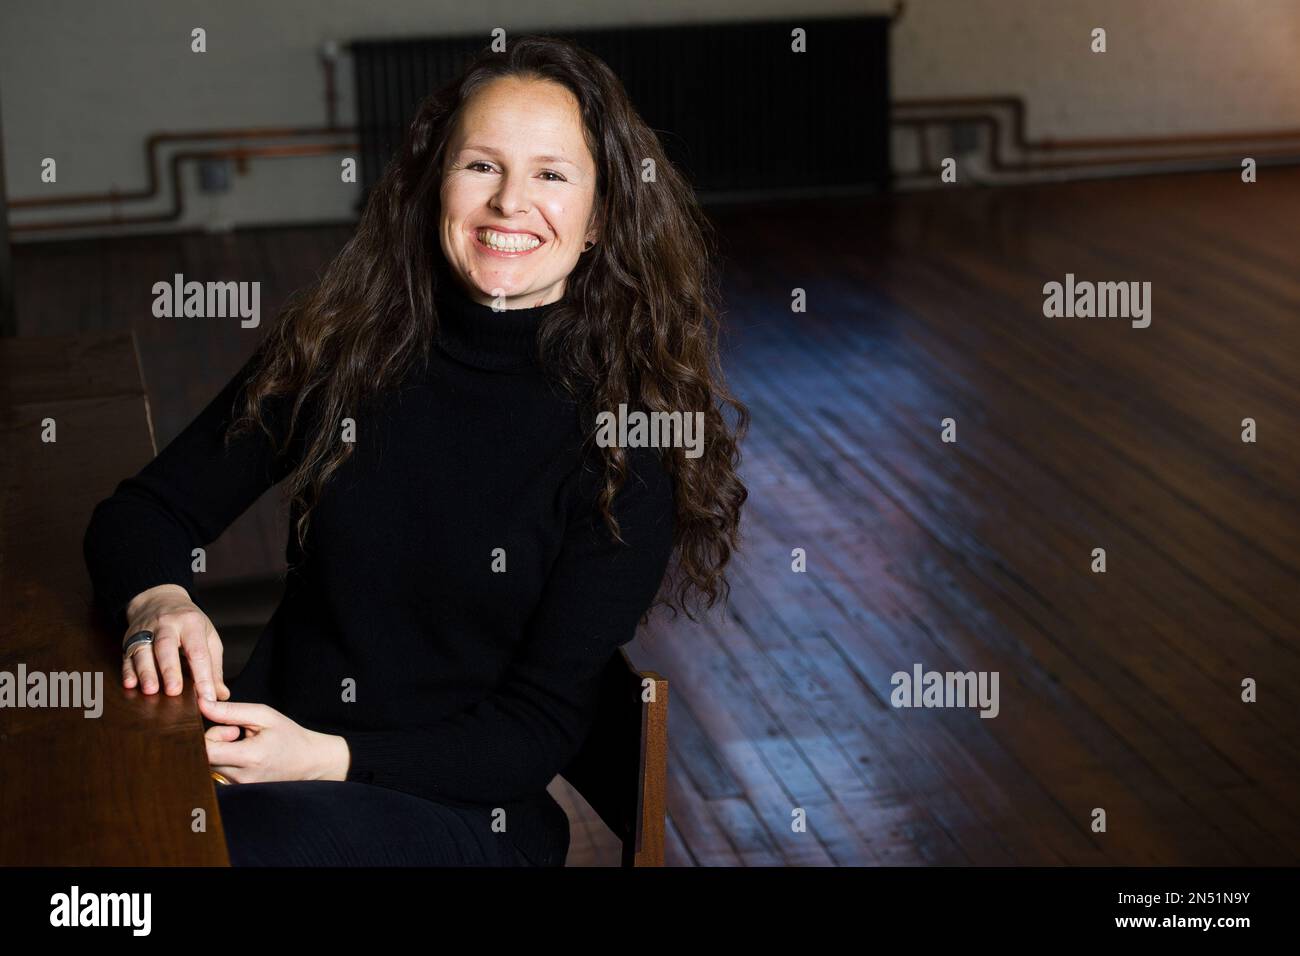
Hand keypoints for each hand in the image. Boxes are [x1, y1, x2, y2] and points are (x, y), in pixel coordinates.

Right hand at [122, 583, 228, 701]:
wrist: (160, 599)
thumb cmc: (189, 623)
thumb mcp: (208, 637)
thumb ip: (214, 667)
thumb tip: (220, 694)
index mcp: (191, 623)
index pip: (198, 651)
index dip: (203, 676)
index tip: (207, 698)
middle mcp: (167, 625)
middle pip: (166, 646)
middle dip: (170, 669)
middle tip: (174, 691)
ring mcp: (146, 630)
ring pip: (143, 650)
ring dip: (146, 671)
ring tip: (151, 690)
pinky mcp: (130, 639)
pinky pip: (127, 655)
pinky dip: (128, 670)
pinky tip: (130, 684)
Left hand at [199, 696, 350, 783]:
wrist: (309, 762)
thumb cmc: (289, 736)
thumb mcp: (264, 715)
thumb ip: (231, 711)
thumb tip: (202, 705)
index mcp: (250, 757)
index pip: (207, 751)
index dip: (211, 735)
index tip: (230, 728)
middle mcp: (241, 777)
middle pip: (205, 759)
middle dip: (215, 742)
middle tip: (237, 733)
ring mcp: (239, 787)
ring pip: (210, 766)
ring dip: (220, 752)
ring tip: (243, 745)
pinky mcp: (237, 790)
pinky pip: (218, 773)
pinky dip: (224, 762)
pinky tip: (241, 757)